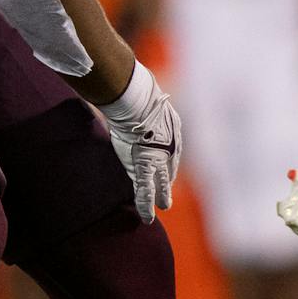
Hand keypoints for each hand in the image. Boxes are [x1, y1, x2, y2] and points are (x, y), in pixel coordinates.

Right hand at [102, 61, 180, 220]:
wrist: (138, 99)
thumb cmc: (138, 92)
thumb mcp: (145, 95)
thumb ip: (140, 95)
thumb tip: (126, 81)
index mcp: (171, 128)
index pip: (171, 150)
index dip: (167, 161)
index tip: (165, 169)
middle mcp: (170, 144)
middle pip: (169, 166)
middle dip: (167, 181)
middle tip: (168, 197)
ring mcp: (158, 156)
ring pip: (160, 181)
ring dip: (160, 196)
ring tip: (161, 209)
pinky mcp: (145, 165)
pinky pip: (145, 188)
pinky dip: (145, 203)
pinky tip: (147, 217)